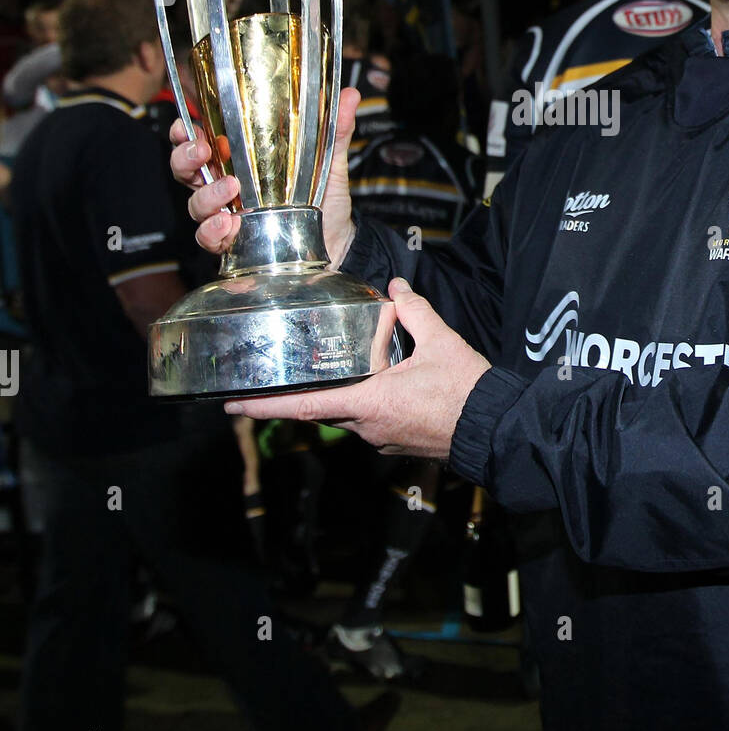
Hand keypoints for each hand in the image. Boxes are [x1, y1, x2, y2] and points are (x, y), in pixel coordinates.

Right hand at [169, 87, 360, 268]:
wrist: (338, 241)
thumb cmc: (324, 199)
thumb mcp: (329, 160)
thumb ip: (335, 128)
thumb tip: (350, 95)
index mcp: (239, 160)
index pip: (200, 141)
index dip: (184, 132)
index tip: (185, 124)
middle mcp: (226, 187)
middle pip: (186, 170)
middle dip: (185, 158)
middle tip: (201, 151)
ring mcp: (227, 215)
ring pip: (195, 205)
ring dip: (207, 195)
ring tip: (230, 187)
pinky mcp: (234, 244)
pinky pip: (210, 239)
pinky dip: (213, 231)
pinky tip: (228, 224)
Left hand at [223, 279, 491, 457]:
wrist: (494, 430)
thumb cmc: (466, 391)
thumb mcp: (441, 342)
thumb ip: (414, 311)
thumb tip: (396, 288)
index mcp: (370, 403)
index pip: (304, 406)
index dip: (264, 405)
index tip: (231, 403)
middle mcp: (367, 427)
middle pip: (320, 410)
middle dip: (294, 395)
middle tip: (268, 379)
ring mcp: (380, 439)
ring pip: (343, 415)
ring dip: (332, 396)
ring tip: (322, 373)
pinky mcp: (394, 442)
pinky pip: (365, 421)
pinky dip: (358, 403)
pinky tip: (369, 384)